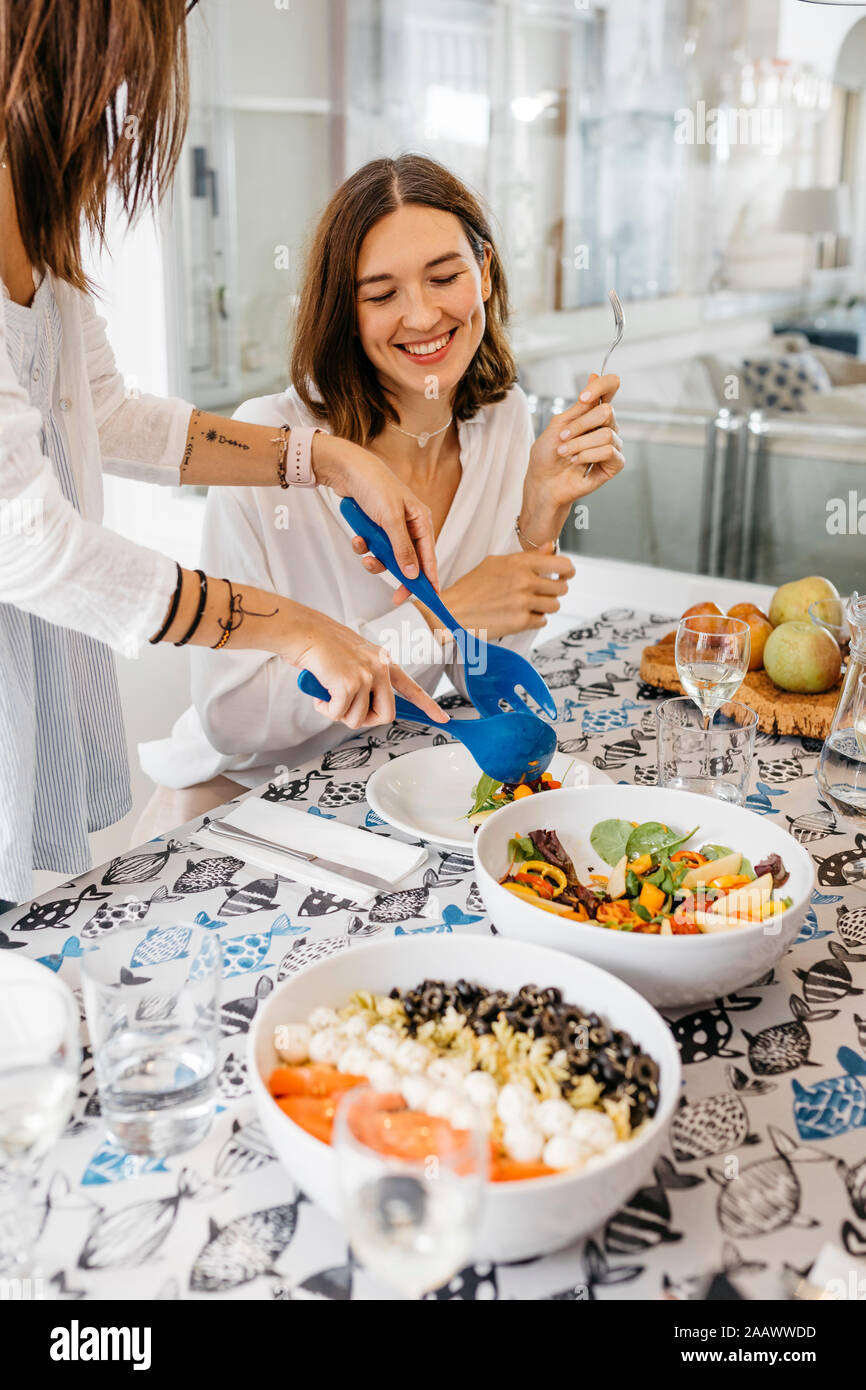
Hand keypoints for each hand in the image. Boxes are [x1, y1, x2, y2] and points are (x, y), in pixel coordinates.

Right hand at [281, 607, 445, 729]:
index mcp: (383, 662)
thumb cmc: (321, 646)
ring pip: (358, 719)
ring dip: (338, 713)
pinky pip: (339, 714)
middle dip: (364, 721)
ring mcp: (366, 675)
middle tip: (345, 712)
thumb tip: (362, 709)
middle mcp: (380, 668)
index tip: (443, 719)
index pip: (411, 687)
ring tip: (327, 694)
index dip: (427, 705)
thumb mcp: (353, 661)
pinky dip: (325, 710)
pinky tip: (319, 694)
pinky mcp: (349, 683)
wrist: (302, 631)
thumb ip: (364, 681)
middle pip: (386, 714)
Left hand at [311, 434, 437, 599]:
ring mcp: (391, 527)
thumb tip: (413, 574)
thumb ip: (402, 548)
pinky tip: (357, 538)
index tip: (433, 599)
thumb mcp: (390, 519)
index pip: (430, 557)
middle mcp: (409, 525)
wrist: (346, 469)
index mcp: (421, 521)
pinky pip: (373, 548)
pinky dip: (364, 547)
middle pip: (410, 562)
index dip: (431, 579)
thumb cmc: (374, 486)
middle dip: (400, 576)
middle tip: (396, 597)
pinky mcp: (375, 528)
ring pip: (389, 557)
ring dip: (376, 561)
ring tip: (366, 557)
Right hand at [420, 549, 574, 642]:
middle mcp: (524, 581)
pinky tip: (520, 615)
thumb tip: (551, 548)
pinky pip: (542, 621)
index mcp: (519, 563)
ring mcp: (523, 602)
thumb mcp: (496, 564)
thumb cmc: (471, 588)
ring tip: (529, 604)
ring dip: (545, 606)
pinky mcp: (520, 622)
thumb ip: (527, 556)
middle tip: (544, 592)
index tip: (566, 574)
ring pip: (554, 605)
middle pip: (561, 587)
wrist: (452, 612)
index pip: (561, 564)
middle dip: (555, 590)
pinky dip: (534, 619)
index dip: (568, 570)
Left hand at [519, 373, 623, 545]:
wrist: (543, 483)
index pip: (611, 387)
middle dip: (579, 425)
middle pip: (607, 411)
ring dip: (579, 444)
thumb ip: (579, 405)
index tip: (583, 398)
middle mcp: (606, 426)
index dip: (601, 386)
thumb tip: (595, 374)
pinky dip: (588, 455)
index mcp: (593, 413)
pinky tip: (576, 462)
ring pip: (606, 434)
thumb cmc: (548, 455)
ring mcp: (612, 445)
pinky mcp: (614, 464)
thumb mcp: (559, 425)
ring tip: (565, 453)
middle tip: (562, 437)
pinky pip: (609, 452)